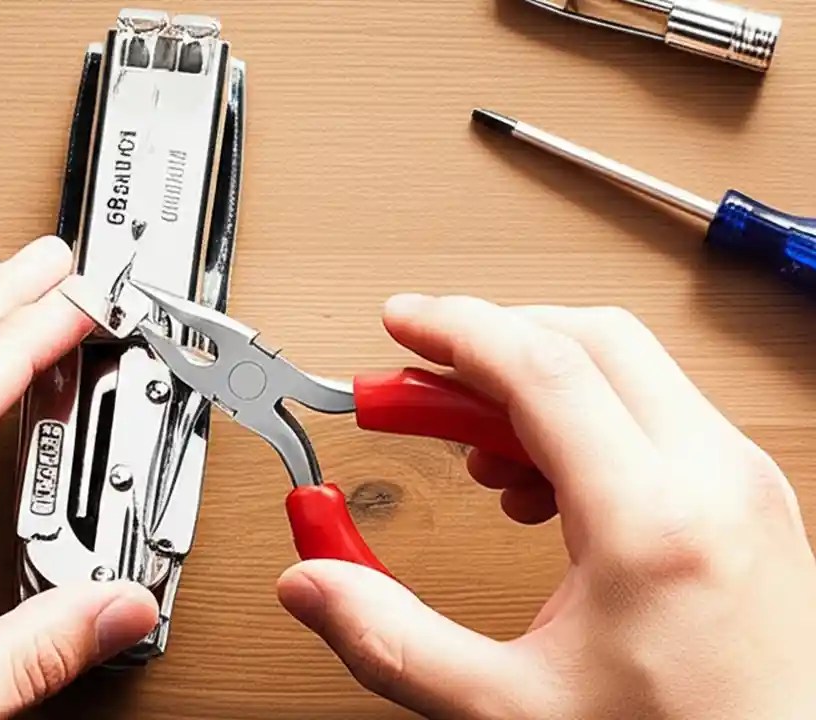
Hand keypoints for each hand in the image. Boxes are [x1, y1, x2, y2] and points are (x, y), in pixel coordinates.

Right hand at [278, 294, 815, 718]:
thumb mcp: (513, 710)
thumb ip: (395, 642)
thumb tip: (316, 584)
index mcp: (656, 525)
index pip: (545, 369)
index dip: (457, 330)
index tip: (403, 324)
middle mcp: (714, 484)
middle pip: (592, 341)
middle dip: (493, 341)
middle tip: (422, 380)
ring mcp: (742, 487)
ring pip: (630, 370)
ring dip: (538, 384)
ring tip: (477, 452)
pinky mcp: (749, 503)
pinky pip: (658, 415)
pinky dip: (586, 419)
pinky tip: (540, 484)